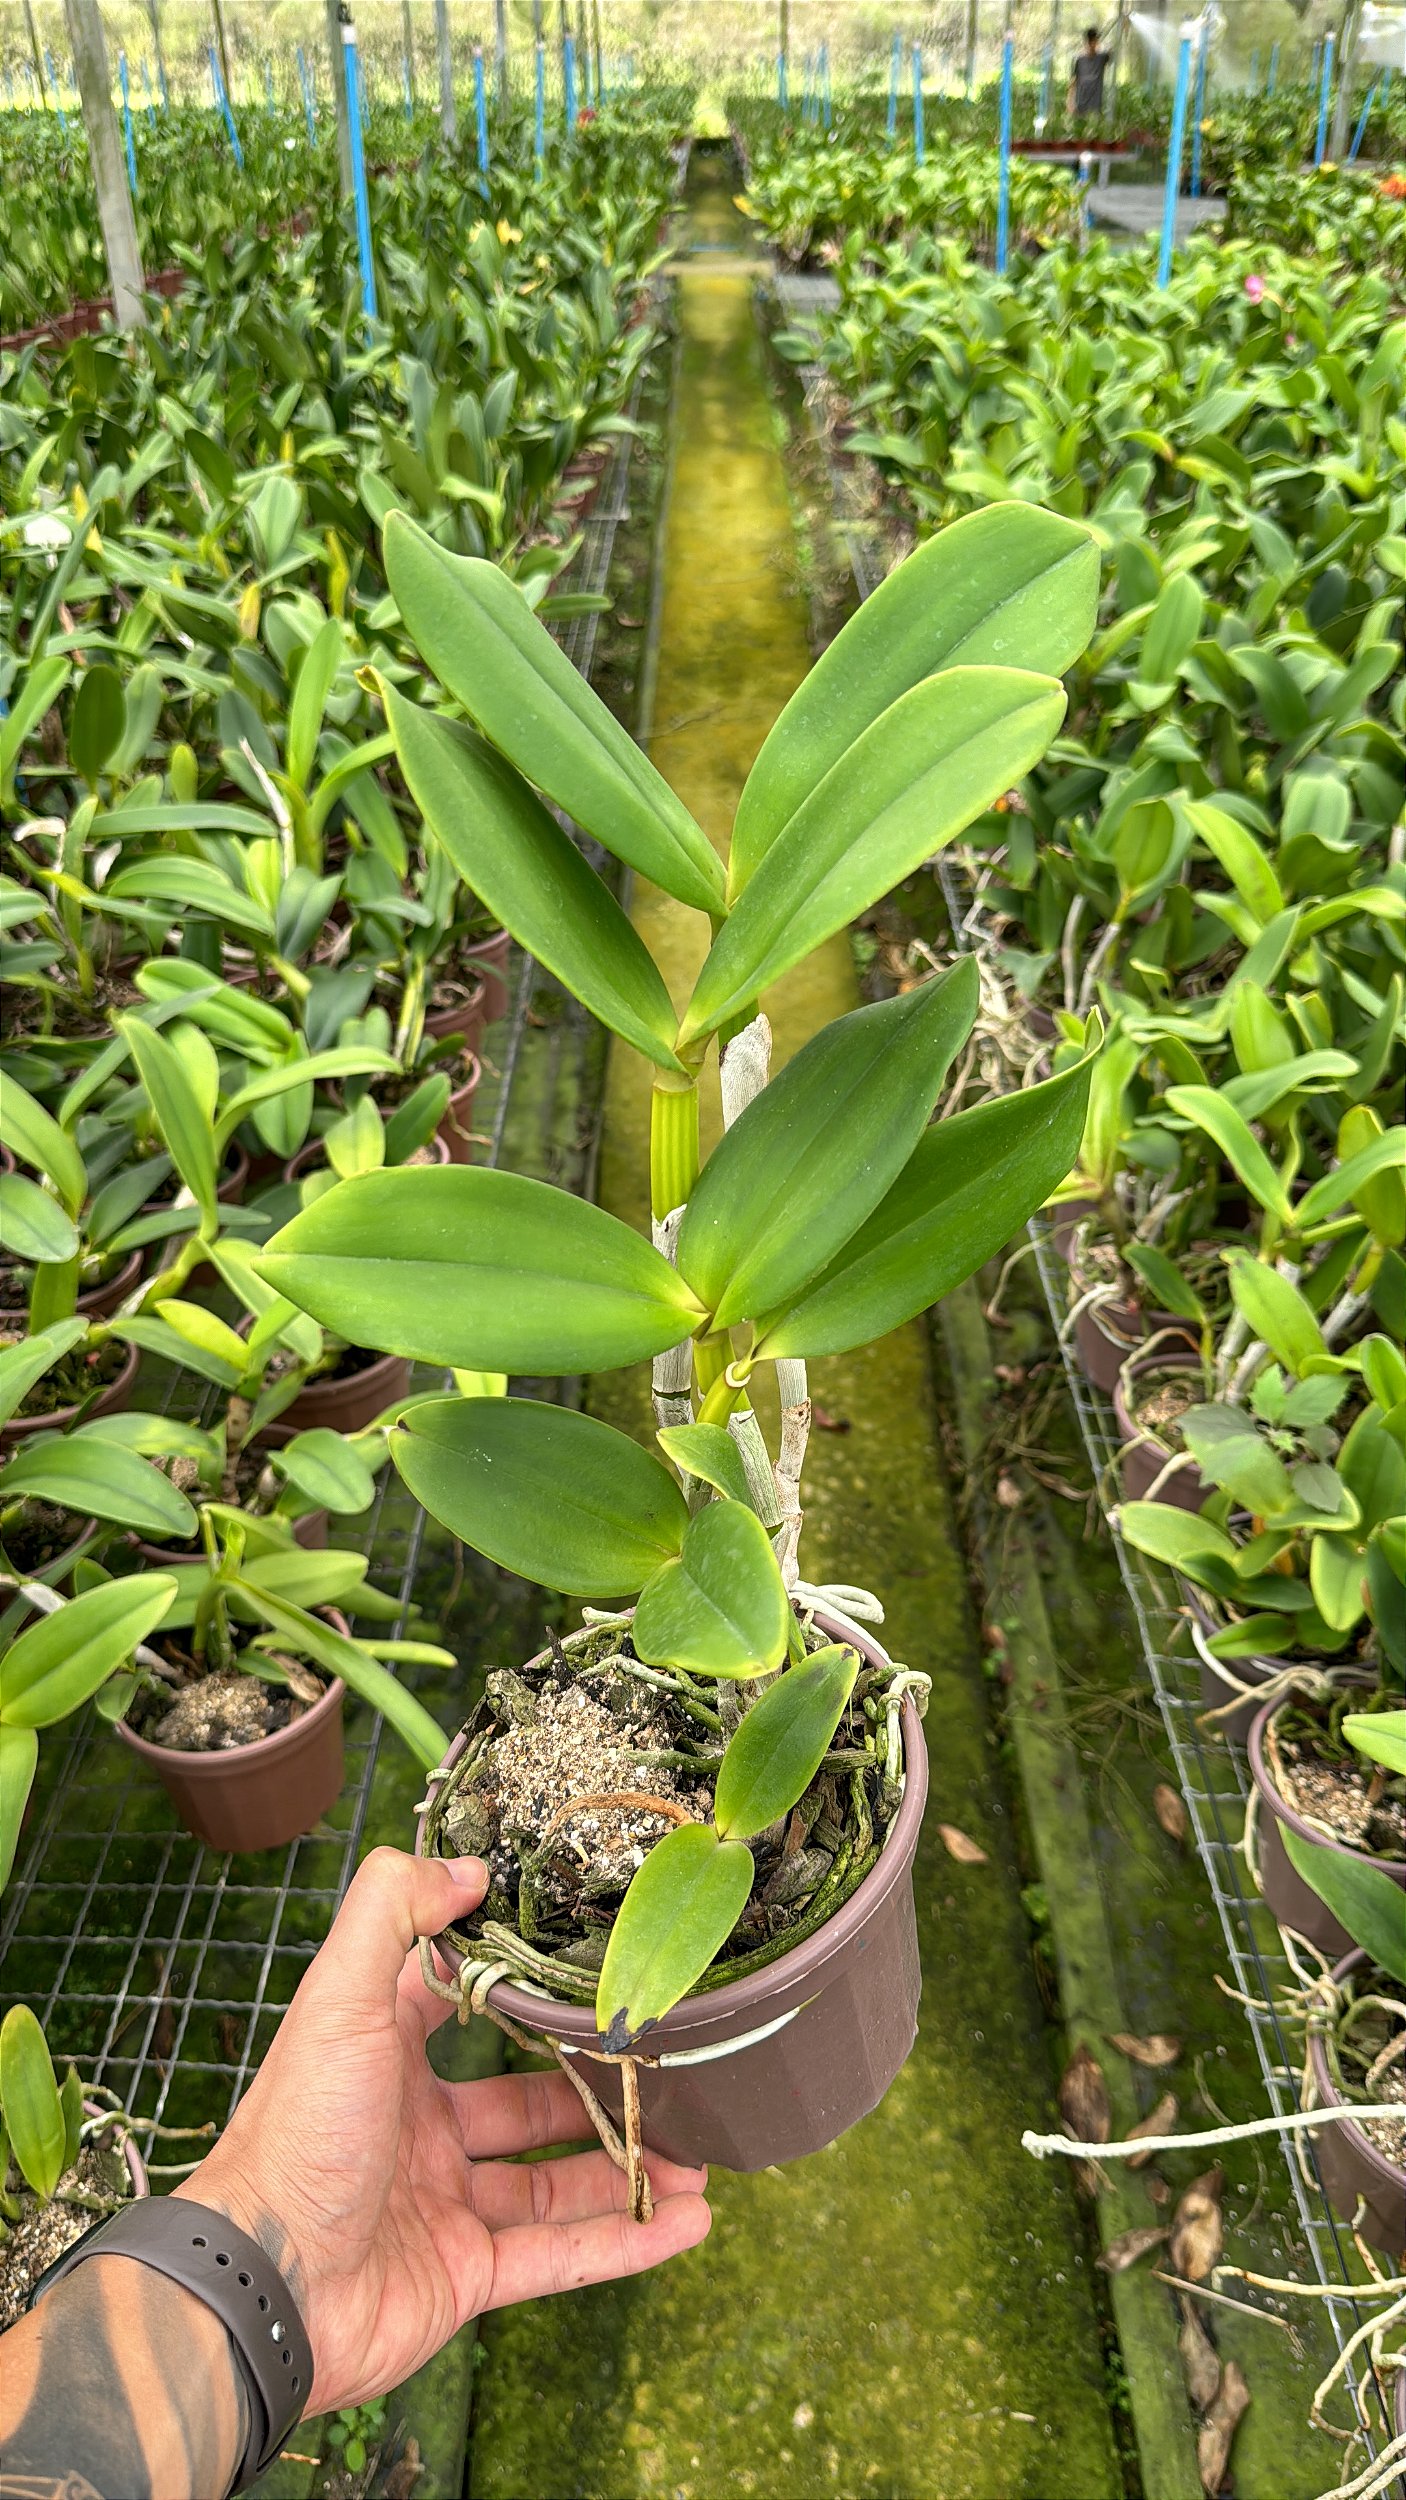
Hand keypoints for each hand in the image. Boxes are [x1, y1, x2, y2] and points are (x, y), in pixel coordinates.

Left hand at [181, 1847, 709, 2413]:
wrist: (260, 2286)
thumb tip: (469, 1868)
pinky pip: (560, 2257)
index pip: (465, 2008)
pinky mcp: (466, 2280)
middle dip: (599, 2091)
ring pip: (556, 2184)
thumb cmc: (296, 2133)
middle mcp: (421, 2132)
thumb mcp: (337, 2000)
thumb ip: (392, 1914)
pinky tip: (688, 2223)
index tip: (592, 1959)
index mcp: (387, 2061)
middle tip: (671, 2071)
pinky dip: (625, 2244)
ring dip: (627, 2169)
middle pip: (529, 2103)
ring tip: (702, 2156)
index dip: (522, 1984)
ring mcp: (446, 2208)